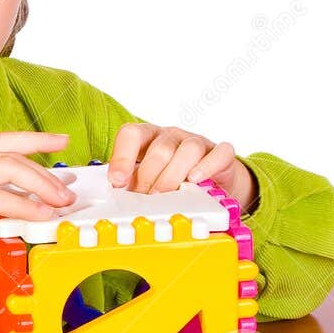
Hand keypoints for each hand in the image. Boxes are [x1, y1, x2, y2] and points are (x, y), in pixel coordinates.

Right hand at [0, 131, 73, 300]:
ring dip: (41, 185)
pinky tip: (37, 215)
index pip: (2, 142)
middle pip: (11, 154)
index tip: (59, 141)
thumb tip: (12, 203)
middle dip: (46, 169)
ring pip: (8, 169)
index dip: (34, 139)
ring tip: (61, 201)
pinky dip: (22, 205)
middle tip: (69, 186)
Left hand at [106, 123, 256, 212]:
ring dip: (174, 176)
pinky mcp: (221, 154)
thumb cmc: (171, 180)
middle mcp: (171, 136)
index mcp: (148, 139)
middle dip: (149, 177)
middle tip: (145, 199)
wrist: (212, 183)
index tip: (116, 182)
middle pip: (160, 149)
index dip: (122, 157)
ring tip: (165, 196)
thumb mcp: (146, 180)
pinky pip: (219, 153)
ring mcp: (197, 142)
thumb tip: (112, 196)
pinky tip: (195, 179)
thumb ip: (131, 183)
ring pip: (188, 150)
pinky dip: (207, 166)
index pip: (131, 134)